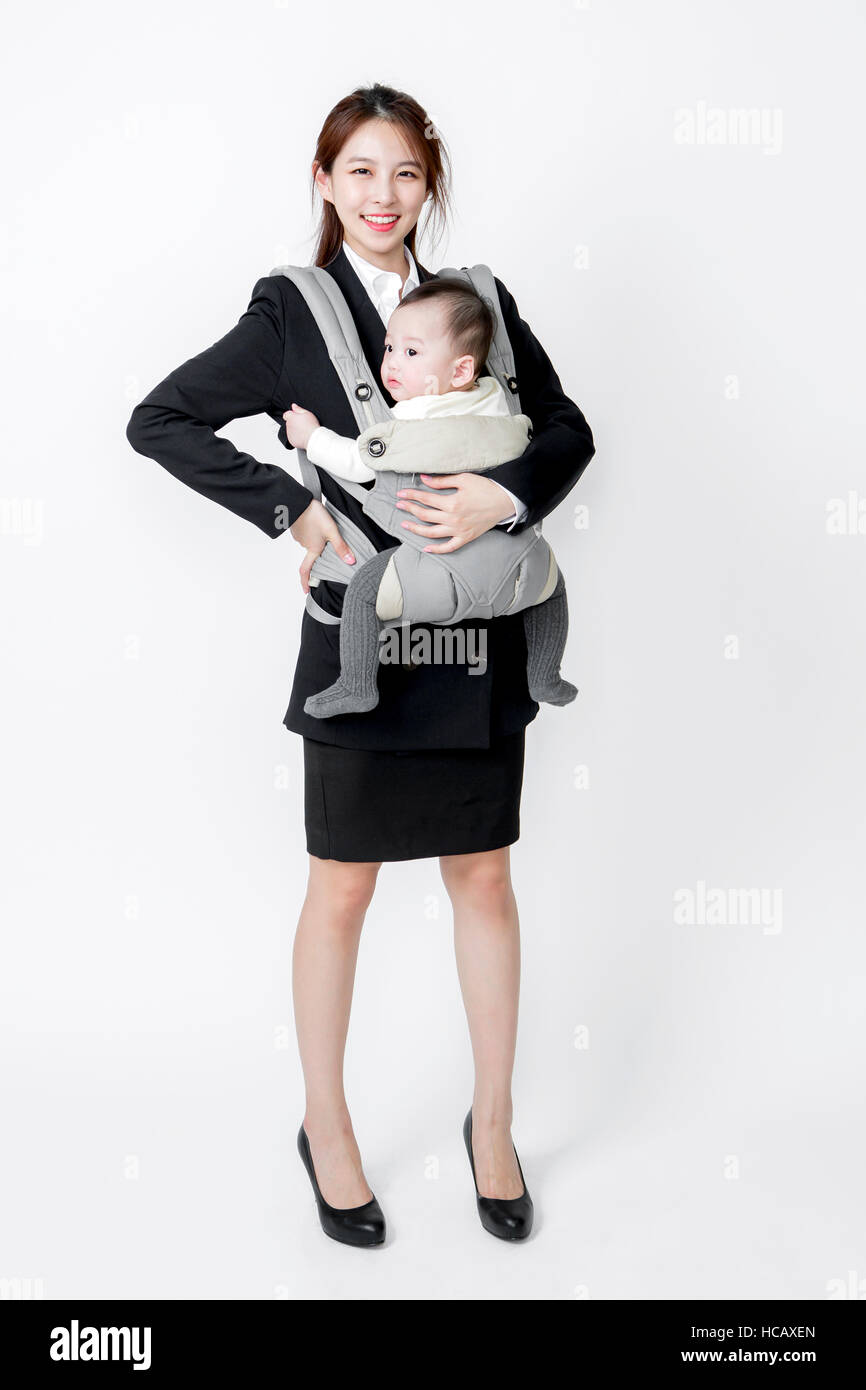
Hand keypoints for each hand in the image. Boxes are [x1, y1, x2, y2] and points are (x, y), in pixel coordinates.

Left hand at [282, 403, 319, 450]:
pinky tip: (303, 436)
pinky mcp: (291, 441)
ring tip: (304, 431)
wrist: (314, 438)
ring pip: (290, 430)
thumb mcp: (307, 413)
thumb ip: (298, 409)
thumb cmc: (311, 425)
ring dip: (295, 430)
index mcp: (291, 418)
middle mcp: (288, 426)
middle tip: (303, 424)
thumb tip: (293, 406)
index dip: (291, 415)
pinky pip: (292, 438)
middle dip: (294, 423)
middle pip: (289, 422)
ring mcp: (289, 434)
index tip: (297, 417)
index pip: (286, 415)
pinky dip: (296, 437)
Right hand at [289, 498, 354, 592]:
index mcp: (313, 549)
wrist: (298, 501)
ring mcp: (300, 536)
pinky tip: (317, 524)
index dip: (305, 582)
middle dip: (318, 555)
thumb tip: (351, 562)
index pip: (306, 570)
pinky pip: (306, 533)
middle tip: (327, 548)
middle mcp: (305, 545)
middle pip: (312, 555)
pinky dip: (312, 532)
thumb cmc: (314, 516)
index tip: (306, 590)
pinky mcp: (297, 527)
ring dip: (316, 540)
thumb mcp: (332, 531)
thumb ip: (341, 547)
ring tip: (324, 530)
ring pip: (310, 542)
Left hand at [394, 473, 514, 553]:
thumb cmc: (485, 488)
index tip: (401, 493)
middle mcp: (453, 519)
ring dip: (416, 529)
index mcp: (452, 503)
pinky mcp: (465, 538)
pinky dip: (437, 549)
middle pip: (425, 515)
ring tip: (405, 525)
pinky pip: (448, 547)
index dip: (411, 495)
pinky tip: (426, 548)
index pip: (426, 499)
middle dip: (410, 509)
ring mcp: (459, 530)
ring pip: (432, 533)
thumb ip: (442, 481)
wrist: (505, 501)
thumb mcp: (463, 479)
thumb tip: (424, 479)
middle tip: (399, 505)